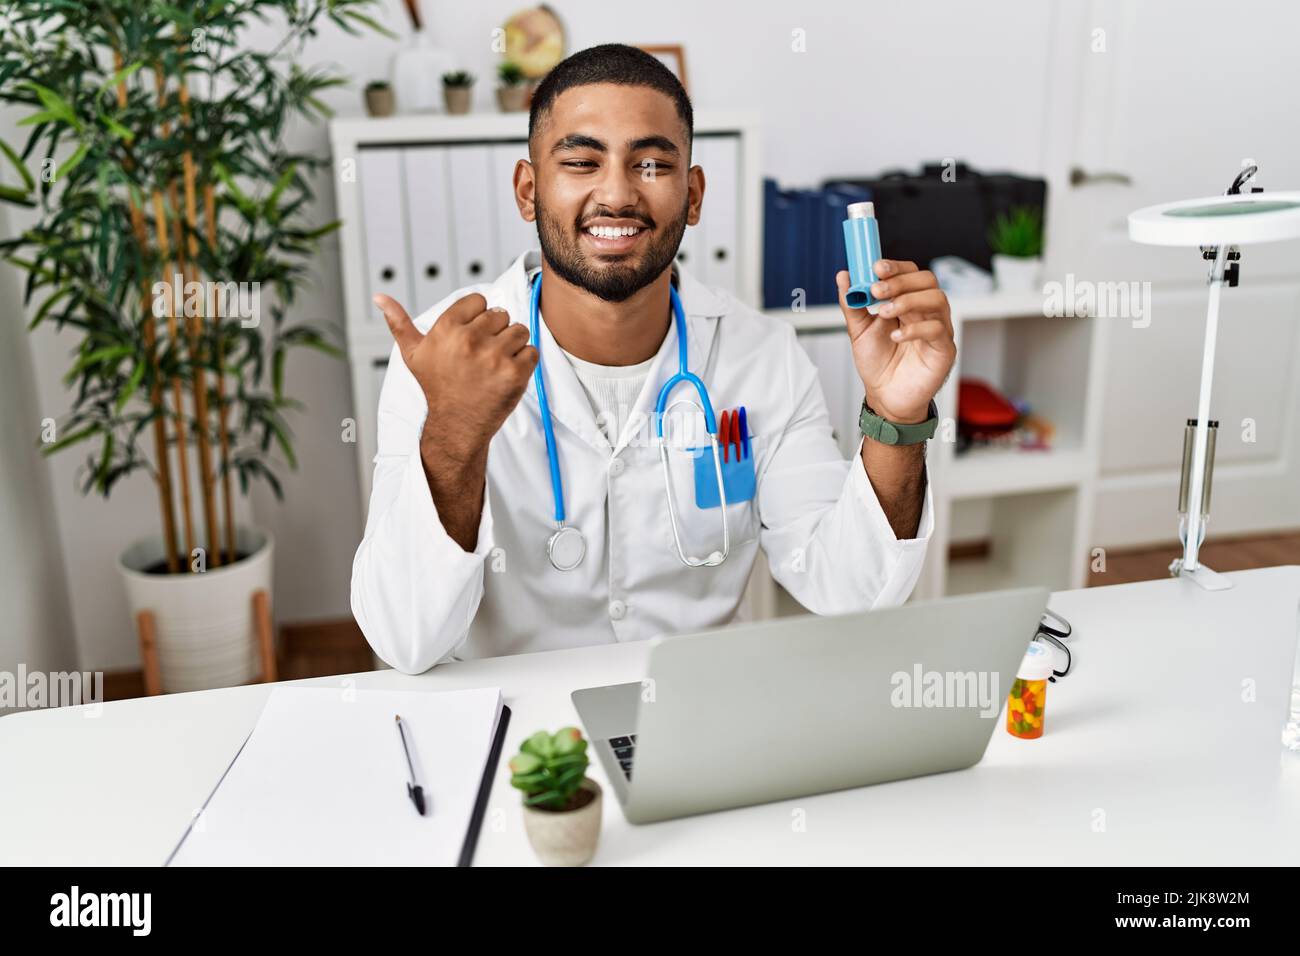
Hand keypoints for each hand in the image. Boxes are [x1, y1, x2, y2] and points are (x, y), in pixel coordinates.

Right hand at [374, 292, 537, 462]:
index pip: (479, 301)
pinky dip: (524, 363)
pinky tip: (506, 375)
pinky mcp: (514, 373)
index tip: (470, 338)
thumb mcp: (413, 354)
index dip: (477, 318)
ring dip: (512, 346)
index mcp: (446, 328)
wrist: (456, 424)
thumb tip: (380, 298)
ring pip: (519, 331)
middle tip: (482, 356)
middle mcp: (469, 340)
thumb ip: (399, 323)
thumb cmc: (437, 387)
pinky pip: (531, 351)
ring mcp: (494, 357)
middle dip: (495, 332)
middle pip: (501, 314)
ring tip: (494, 365)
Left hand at [836, 260, 955, 423]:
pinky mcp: (944, 349)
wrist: (885, 396)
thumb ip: (852, 304)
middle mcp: (926, 311)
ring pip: (937, 299)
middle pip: (926, 280)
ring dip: (908, 300)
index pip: (910, 273)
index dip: (895, 267)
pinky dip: (915, 329)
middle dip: (899, 281)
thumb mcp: (858, 330)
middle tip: (876, 290)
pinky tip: (895, 336)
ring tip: (883, 312)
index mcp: (907, 302)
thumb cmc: (877, 363)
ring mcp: (938, 329)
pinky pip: (937, 329)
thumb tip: (843, 276)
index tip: (875, 267)